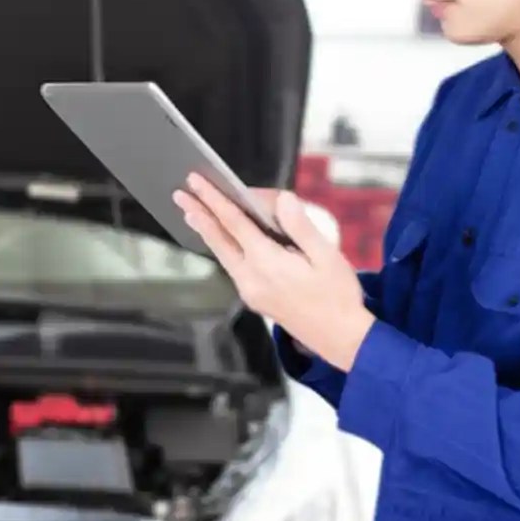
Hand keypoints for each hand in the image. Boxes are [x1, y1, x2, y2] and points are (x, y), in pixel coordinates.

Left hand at [172, 174, 374, 370]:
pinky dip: (221, 247)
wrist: (340, 339)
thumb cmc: (338, 296)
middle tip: (179, 194)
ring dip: (206, 231)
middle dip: (198, 213)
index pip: (234, 223)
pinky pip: (231, 266)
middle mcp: (251, 278)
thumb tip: (282, 199)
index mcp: (268, 263)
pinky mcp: (254, 299)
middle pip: (218, 239)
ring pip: (222, 254)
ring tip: (191, 212)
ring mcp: (250, 291)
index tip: (196, 181)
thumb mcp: (328, 256)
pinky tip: (220, 238)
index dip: (214, 199)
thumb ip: (301, 226)